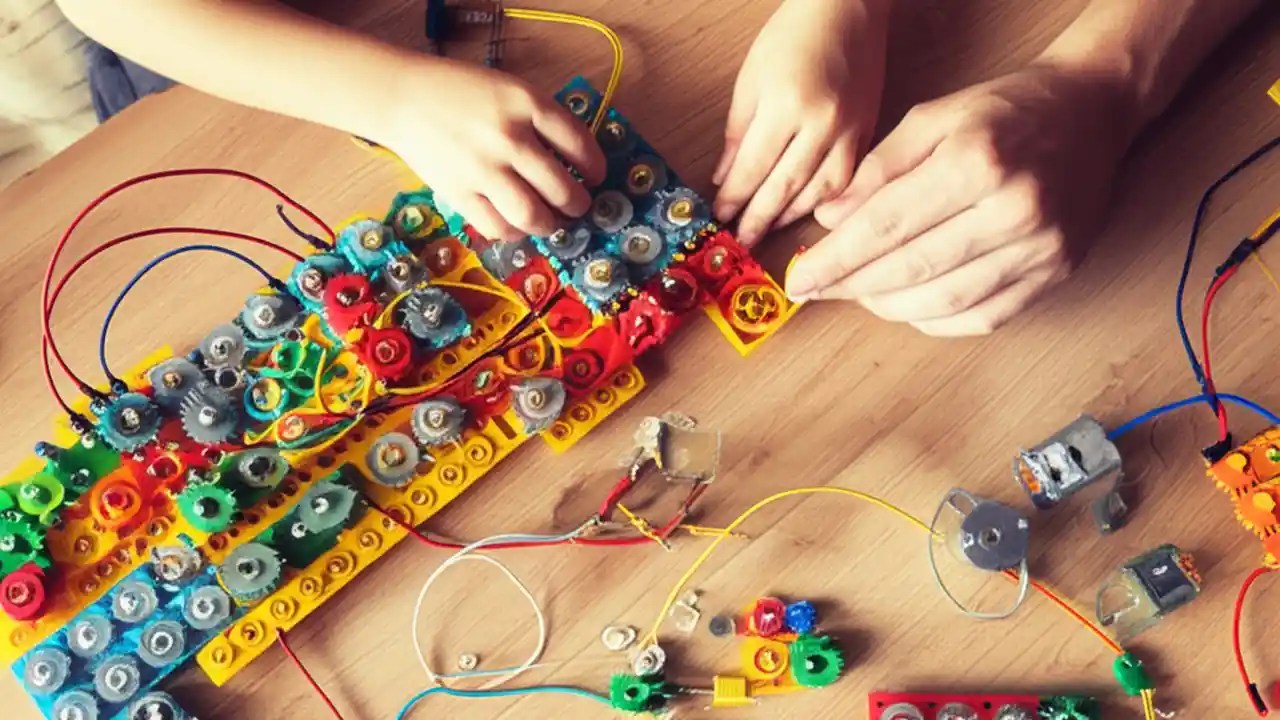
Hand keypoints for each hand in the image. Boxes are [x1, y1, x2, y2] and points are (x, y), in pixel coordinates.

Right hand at [385, 59, 605, 240]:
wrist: (405, 98)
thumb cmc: (463, 92)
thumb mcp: (511, 90)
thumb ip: (541, 120)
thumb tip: (577, 162)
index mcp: (526, 104)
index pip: (579, 144)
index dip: (596, 167)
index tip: (597, 177)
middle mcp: (509, 138)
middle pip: (562, 188)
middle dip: (578, 204)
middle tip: (577, 205)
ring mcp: (483, 169)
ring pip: (533, 215)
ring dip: (550, 225)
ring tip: (551, 221)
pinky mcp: (459, 193)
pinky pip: (497, 227)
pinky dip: (514, 232)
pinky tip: (517, 224)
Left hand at [712, 0, 887, 246]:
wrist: (849, 8)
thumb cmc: (794, 36)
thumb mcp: (750, 79)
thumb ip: (738, 132)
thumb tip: (724, 178)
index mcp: (786, 105)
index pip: (754, 168)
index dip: (735, 198)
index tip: (720, 217)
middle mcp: (822, 123)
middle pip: (786, 187)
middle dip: (759, 219)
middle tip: (742, 241)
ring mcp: (851, 130)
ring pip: (821, 192)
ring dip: (791, 216)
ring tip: (769, 229)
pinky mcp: (869, 132)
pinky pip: (848, 179)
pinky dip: (826, 201)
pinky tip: (807, 211)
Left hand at [790, 62, 1137, 335]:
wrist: (1092, 113)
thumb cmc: (1006, 112)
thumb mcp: (933, 118)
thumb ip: (877, 170)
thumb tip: (829, 221)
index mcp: (977, 162)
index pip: (885, 226)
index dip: (835, 259)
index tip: (798, 279)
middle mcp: (1014, 209)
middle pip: (912, 268)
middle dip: (852, 285)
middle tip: (815, 291)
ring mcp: (1041, 248)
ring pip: (946, 301)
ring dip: (889, 306)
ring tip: (858, 293)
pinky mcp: (1056, 274)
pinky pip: (984, 317)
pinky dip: (936, 320)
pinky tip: (907, 306)